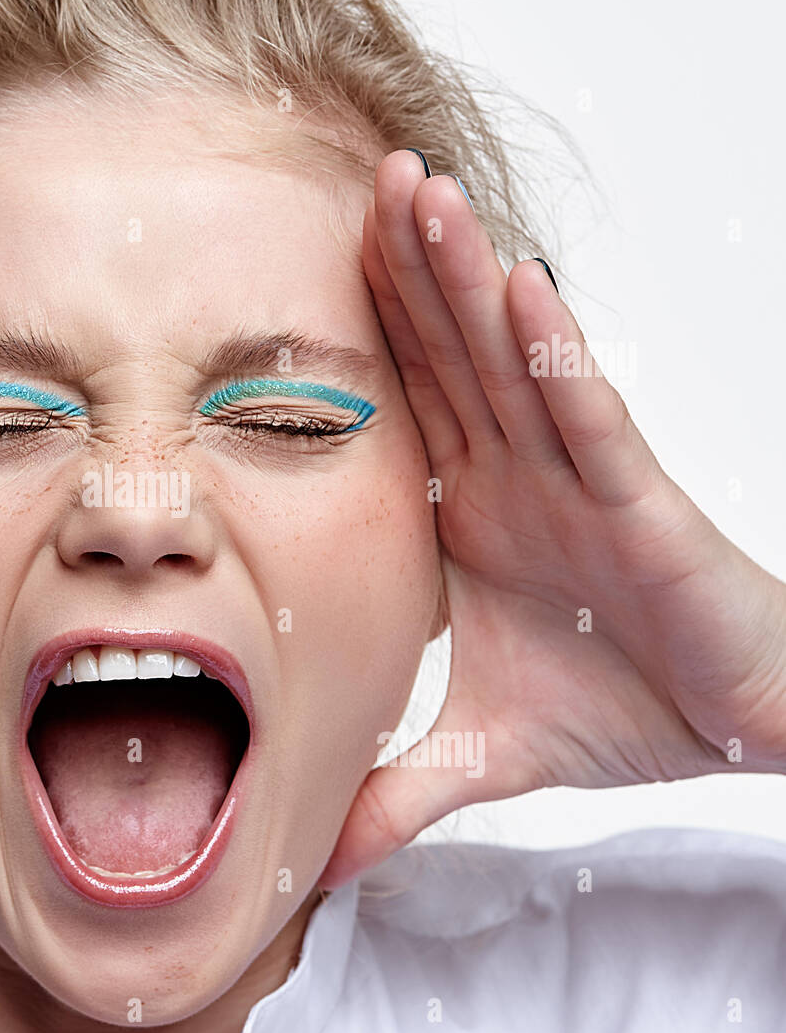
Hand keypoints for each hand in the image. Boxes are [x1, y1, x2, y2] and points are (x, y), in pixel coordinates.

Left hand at [321, 150, 785, 887]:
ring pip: (509, 359)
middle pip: (446, 353)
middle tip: (353, 177)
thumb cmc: (625, 708)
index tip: (294, 271)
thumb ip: (395, 790)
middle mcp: (518, 476)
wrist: (738, 728)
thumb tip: (316, 854)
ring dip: (464, 277)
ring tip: (418, 192)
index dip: (360, 334)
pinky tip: (522, 288)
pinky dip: (555, 354)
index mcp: (471, 512)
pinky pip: (589, 416)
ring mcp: (577, 479)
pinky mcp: (638, 502)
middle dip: (403, 267)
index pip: (403, 405)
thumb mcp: (480, 750)